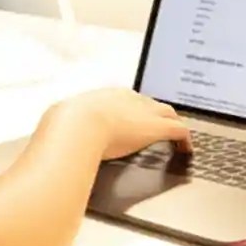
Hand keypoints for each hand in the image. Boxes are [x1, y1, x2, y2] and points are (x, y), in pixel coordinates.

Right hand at [48, 87, 192, 159]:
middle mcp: (130, 99)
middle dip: (160, 114)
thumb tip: (58, 141)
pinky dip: (185, 140)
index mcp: (109, 96)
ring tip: (178, 137)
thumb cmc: (66, 126)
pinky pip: (179, 131)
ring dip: (173, 124)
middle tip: (165, 125)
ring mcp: (145, 112)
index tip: (137, 120)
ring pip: (169, 114)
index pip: (131, 101)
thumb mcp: (67, 123)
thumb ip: (69, 130)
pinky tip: (187, 150)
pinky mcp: (156, 128)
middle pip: (154, 104)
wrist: (76, 125)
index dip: (138, 111)